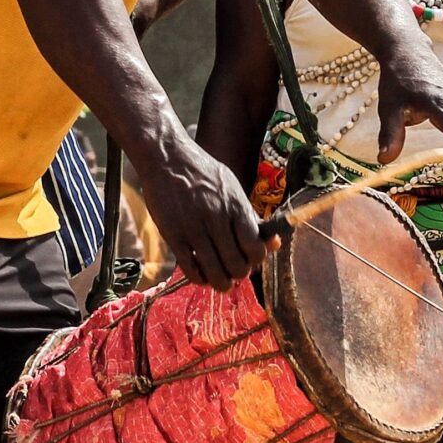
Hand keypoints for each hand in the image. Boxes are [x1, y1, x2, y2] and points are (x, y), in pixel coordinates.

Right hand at [130, 132, 262, 290]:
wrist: (168, 159)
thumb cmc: (204, 174)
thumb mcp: (233, 189)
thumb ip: (251, 217)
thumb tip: (273, 244)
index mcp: (236, 207)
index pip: (255, 248)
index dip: (256, 260)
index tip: (251, 260)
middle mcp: (218, 220)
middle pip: (236, 264)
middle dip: (239, 274)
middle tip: (235, 273)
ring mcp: (194, 228)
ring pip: (214, 271)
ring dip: (221, 283)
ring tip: (221, 282)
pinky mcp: (173, 235)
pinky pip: (189, 267)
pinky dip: (198, 278)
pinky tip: (201, 276)